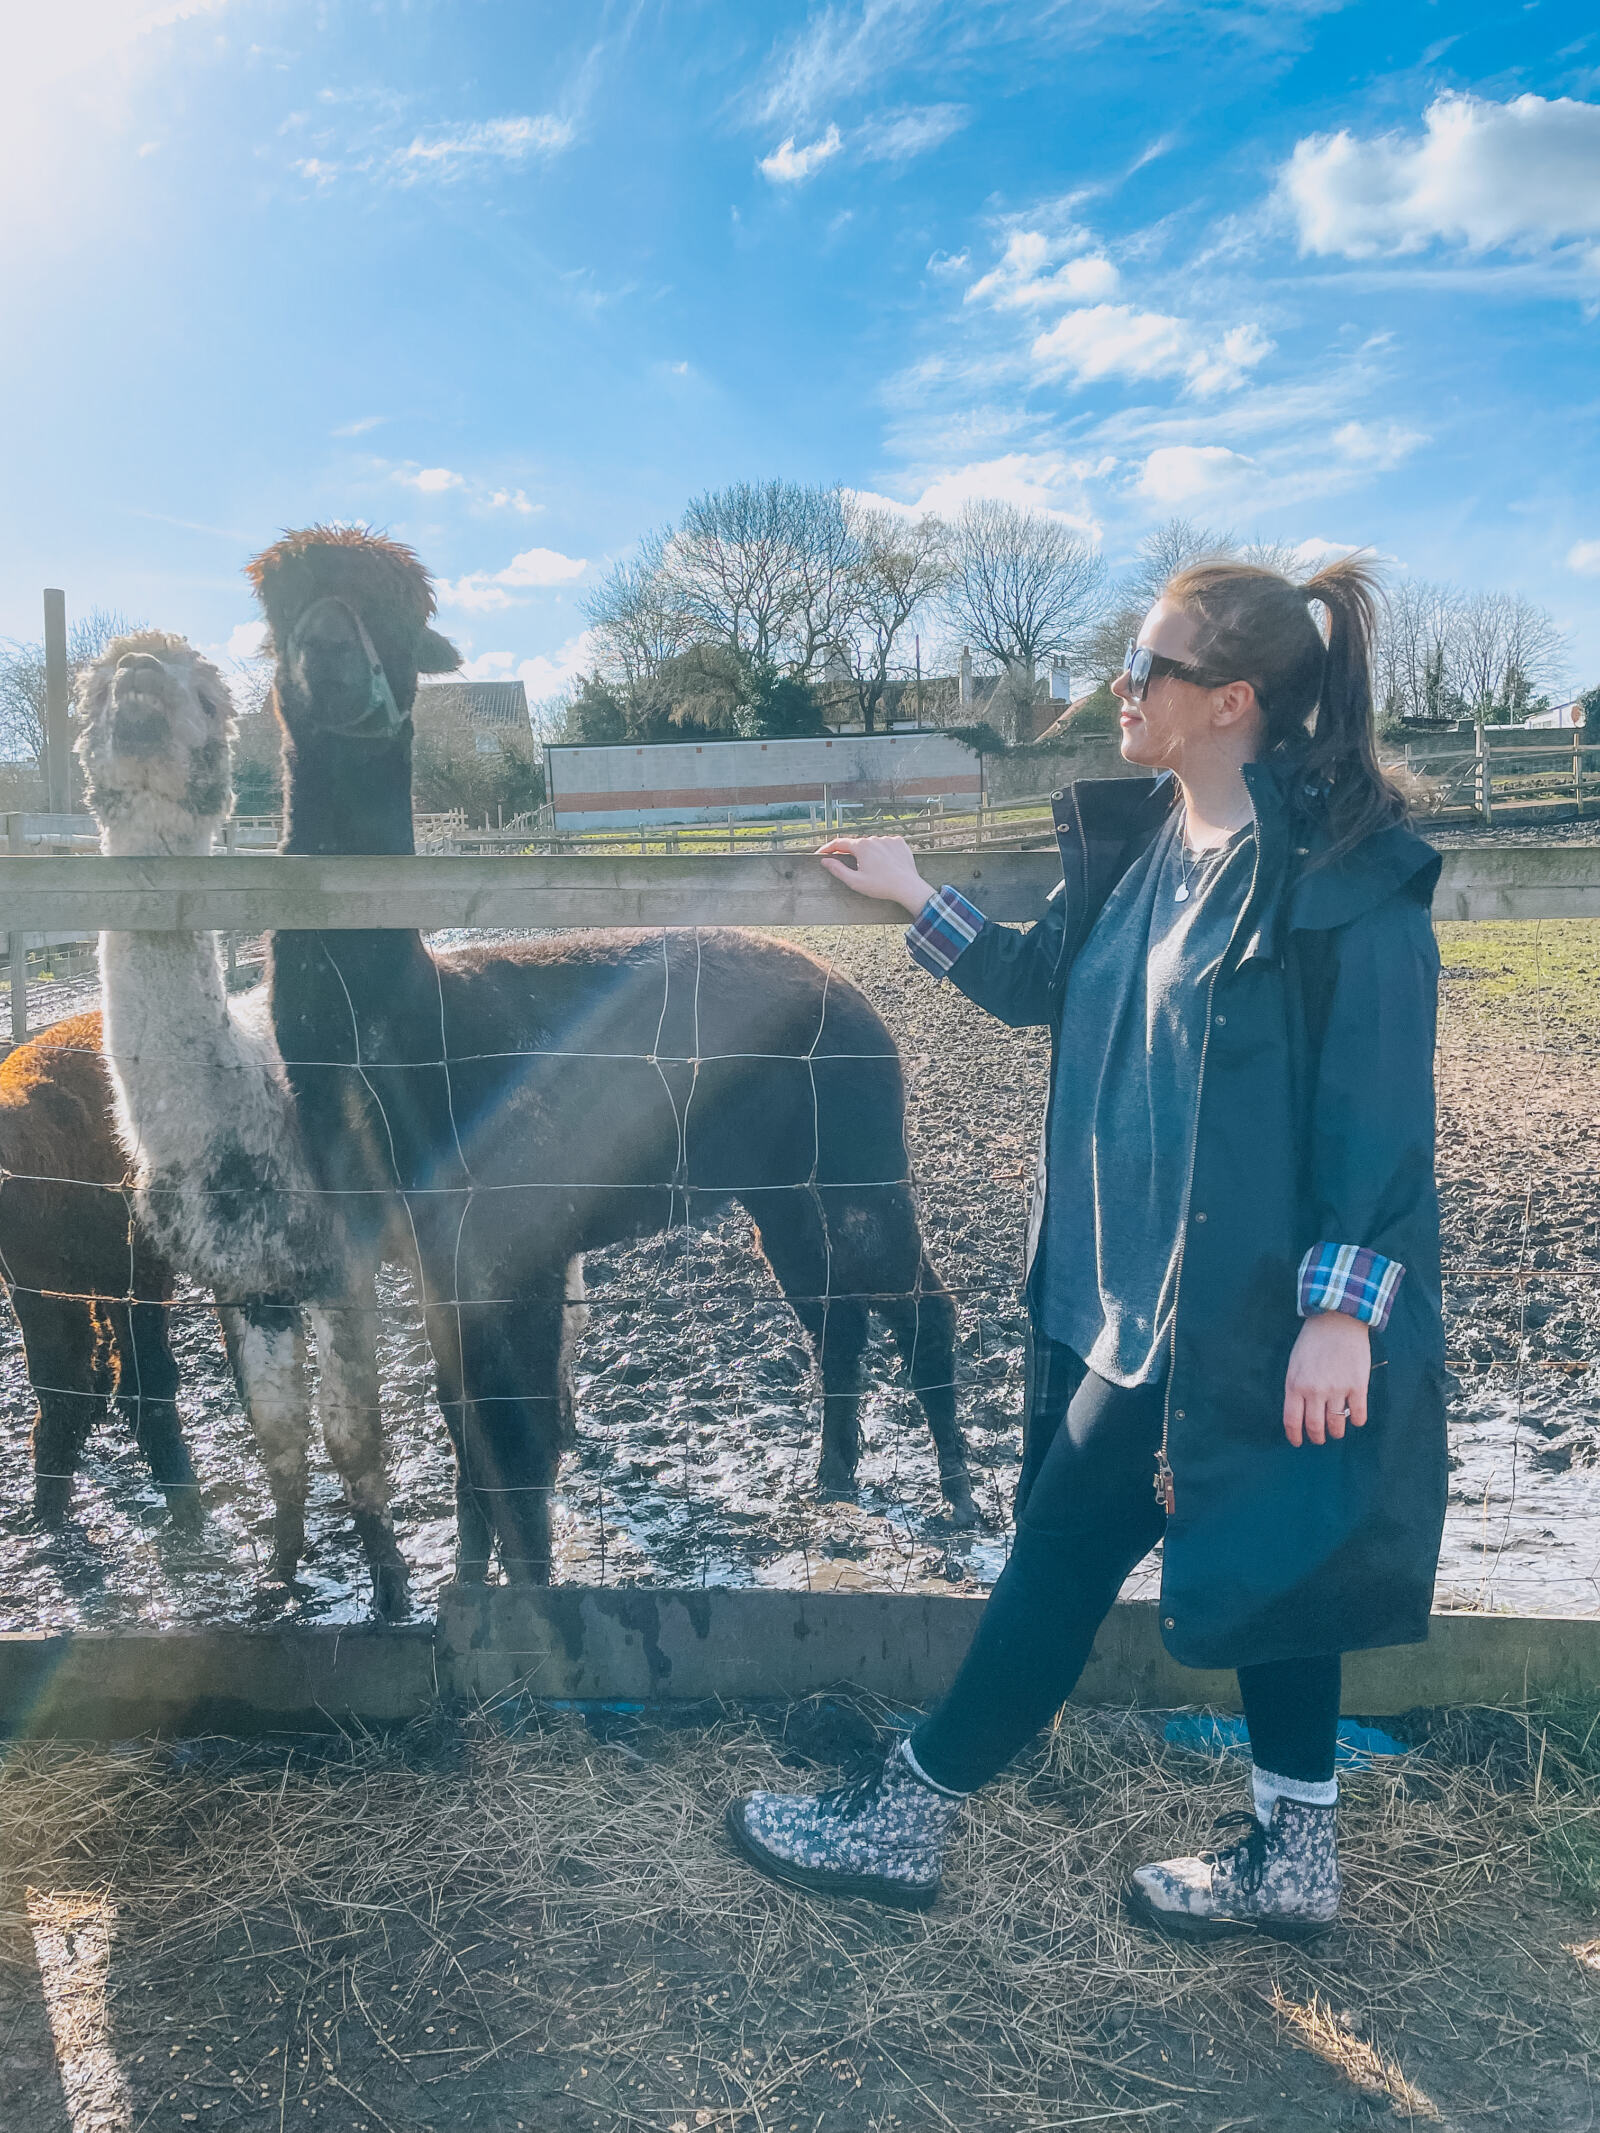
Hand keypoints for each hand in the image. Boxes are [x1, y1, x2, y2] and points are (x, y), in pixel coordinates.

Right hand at [817, 835, 934, 918]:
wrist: (908, 887)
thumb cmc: (881, 886)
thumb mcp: (855, 881)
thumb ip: (838, 870)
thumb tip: (825, 861)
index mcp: (861, 846)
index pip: (839, 843)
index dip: (828, 848)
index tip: (821, 854)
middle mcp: (874, 838)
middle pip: (857, 845)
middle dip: (852, 855)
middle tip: (852, 868)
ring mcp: (888, 839)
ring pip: (872, 845)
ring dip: (869, 854)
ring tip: (874, 870)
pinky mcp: (899, 842)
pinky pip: (886, 845)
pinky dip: (883, 852)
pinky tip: (885, 864)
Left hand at [1283, 1313, 1369, 1446]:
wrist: (1337, 1320)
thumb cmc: (1312, 1341)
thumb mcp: (1294, 1364)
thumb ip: (1296, 1388)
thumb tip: (1300, 1412)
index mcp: (1295, 1385)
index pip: (1292, 1421)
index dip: (1295, 1436)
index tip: (1298, 1442)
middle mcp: (1315, 1391)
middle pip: (1315, 1427)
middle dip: (1317, 1437)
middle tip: (1320, 1439)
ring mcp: (1337, 1389)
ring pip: (1337, 1424)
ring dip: (1337, 1432)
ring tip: (1337, 1431)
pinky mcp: (1358, 1386)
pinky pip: (1358, 1415)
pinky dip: (1356, 1421)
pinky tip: (1355, 1418)